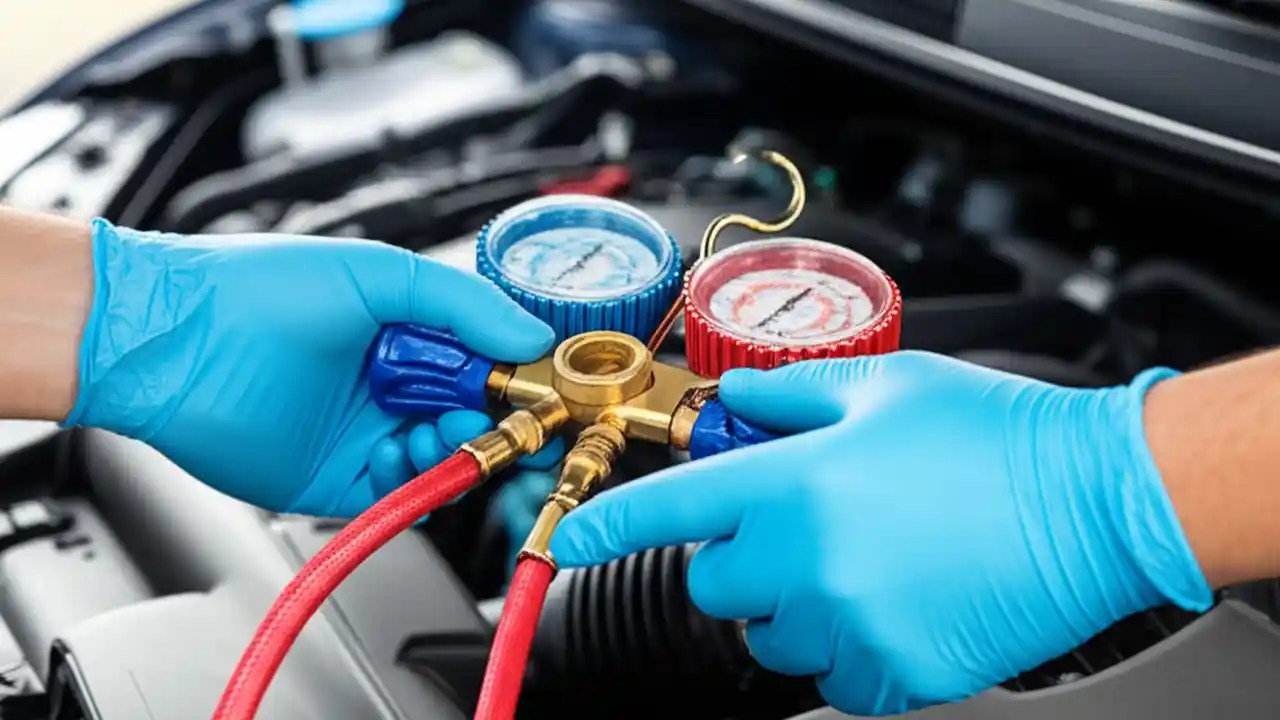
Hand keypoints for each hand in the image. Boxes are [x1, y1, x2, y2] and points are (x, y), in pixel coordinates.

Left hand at [64, 218, 560, 515]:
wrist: (169, 341)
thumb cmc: (256, 290)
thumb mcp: (376, 272)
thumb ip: (462, 303)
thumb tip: (532, 335)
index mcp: (406, 330)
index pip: (487, 361)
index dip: (523, 378)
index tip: (549, 390)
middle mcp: (391, 382)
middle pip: (476, 417)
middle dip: (502, 425)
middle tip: (520, 428)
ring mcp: (365, 432)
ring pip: (445, 460)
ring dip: (459, 452)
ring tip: (441, 433)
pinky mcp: (337, 479)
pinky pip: (399, 497)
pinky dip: (414, 486)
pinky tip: (399, 457)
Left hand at [550, 351, 1211, 714]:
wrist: (1094, 501)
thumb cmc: (992, 433)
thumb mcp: (882, 385)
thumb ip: (789, 395)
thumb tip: (735, 402)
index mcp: (794, 483)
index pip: (667, 511)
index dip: (606, 526)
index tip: (568, 542)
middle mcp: (807, 562)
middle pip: (714, 584)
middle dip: (739, 556)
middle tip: (799, 524)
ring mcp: (849, 627)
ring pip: (768, 635)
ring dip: (792, 604)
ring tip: (862, 560)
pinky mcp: (892, 675)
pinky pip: (831, 673)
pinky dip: (845, 642)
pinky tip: (895, 595)